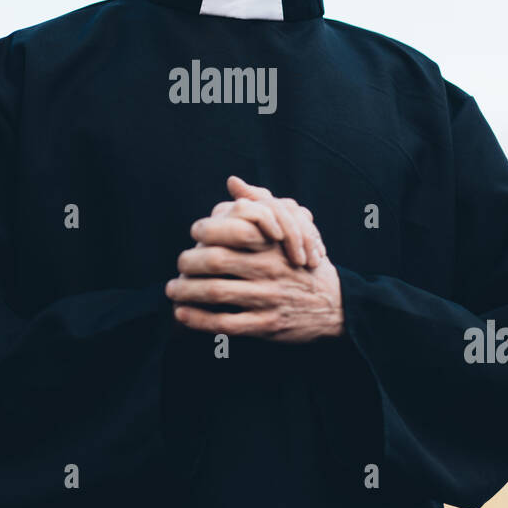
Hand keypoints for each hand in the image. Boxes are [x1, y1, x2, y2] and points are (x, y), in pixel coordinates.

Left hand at [166, 178, 342, 342]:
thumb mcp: (292, 229)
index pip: (231, 231)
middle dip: (189, 262)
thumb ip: (262, 204)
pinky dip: (198, 319)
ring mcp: (268, 298)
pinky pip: (225, 323)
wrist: (335, 305)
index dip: (206, 232)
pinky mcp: (266, 325)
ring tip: (172, 289)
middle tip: (179, 263)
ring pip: (216, 292)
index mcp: (274, 244)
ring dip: (186, 290)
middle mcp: (269, 269)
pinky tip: (181, 314)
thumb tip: (233, 182)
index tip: (194, 234)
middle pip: (216, 260)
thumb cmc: (302, 263)